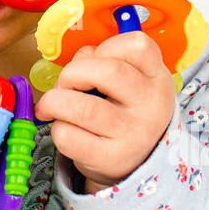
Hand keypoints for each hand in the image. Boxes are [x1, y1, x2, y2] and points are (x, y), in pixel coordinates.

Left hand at [33, 31, 175, 192]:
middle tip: (65, 84)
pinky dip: (57, 128)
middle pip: (108, 71)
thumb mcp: (131, 84)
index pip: (138, 46)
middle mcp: (150, 106)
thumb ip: (105, 63)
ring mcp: (132, 135)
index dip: (107, 46)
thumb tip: (74, 64)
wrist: (138, 163)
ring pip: (82, 107)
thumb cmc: (125, 112)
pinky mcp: (109, 159)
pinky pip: (68, 135)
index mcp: (156, 79)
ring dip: (55, 101)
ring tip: (52, 106)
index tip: (94, 58)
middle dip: (72, 72)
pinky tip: (64, 128)